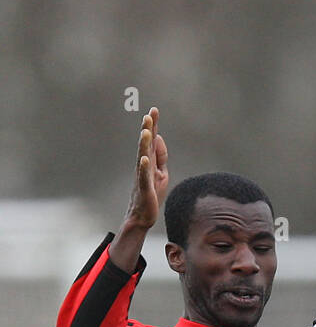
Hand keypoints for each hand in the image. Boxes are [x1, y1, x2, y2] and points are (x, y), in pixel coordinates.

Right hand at [125, 107, 168, 229]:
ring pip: (143, 157)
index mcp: (150, 162)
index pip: (152, 141)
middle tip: (149, 114)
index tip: (154, 110)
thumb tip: (159, 138)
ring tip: (146, 131)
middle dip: (148, 130)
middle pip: (146, 145)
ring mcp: (143, 177)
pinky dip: (144, 167)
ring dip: (144, 144)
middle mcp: (144, 166)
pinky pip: (144, 177)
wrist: (142, 216)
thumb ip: (161, 156)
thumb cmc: (152, 194)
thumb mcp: (161, 173)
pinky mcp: (145, 189)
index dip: (153, 126)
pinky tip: (144, 159)